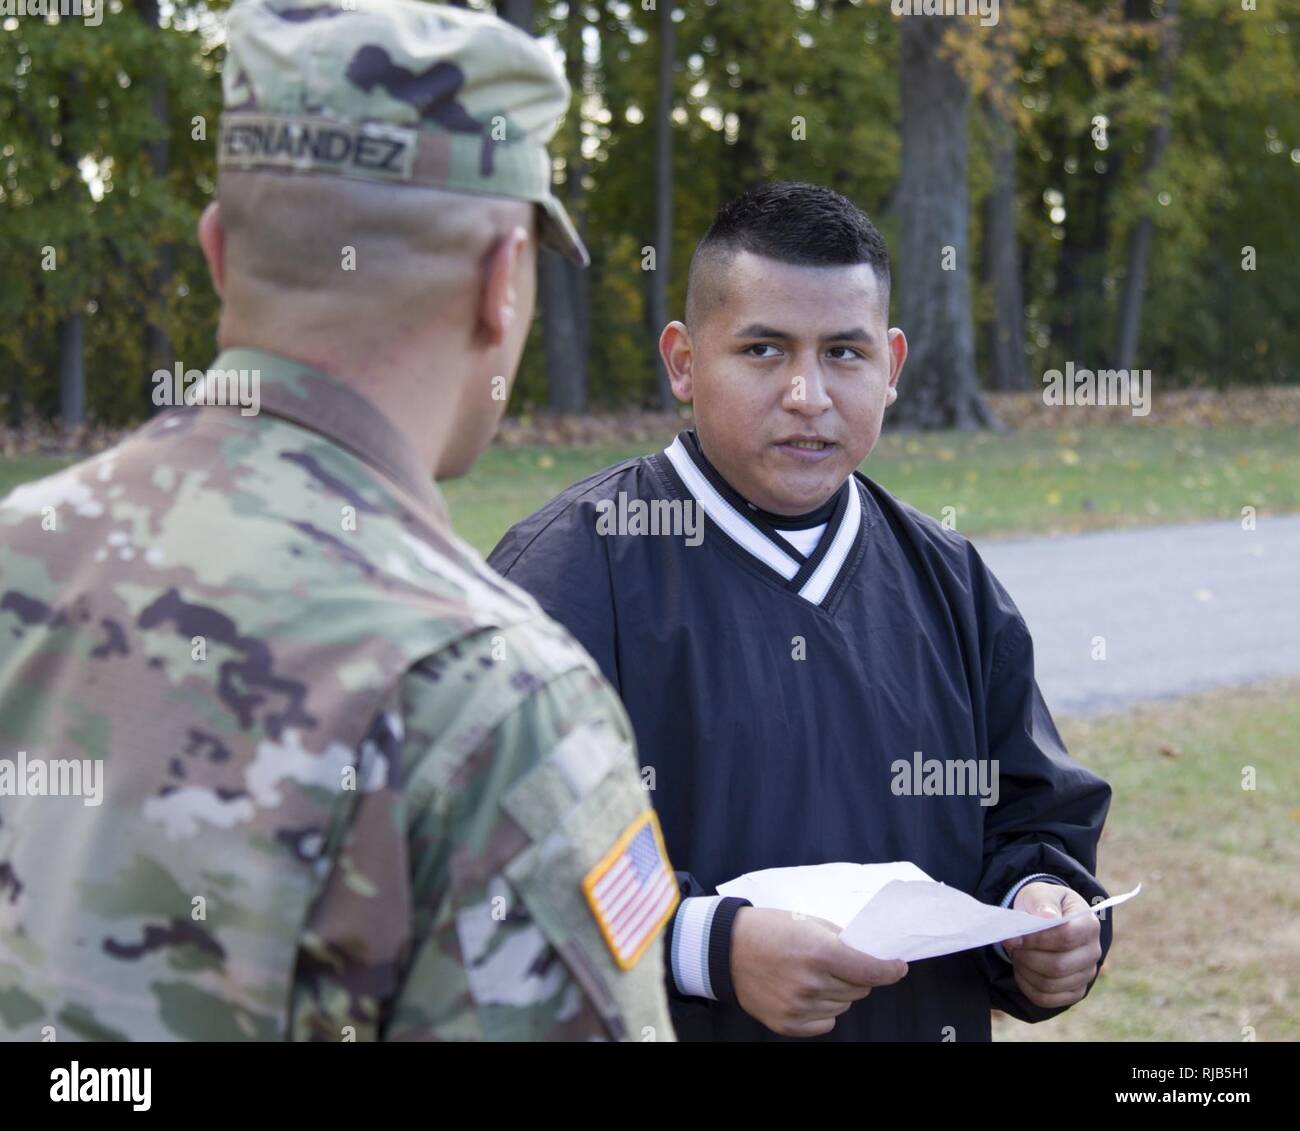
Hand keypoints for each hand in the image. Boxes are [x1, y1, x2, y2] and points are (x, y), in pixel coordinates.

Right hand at [730, 907, 907, 1037]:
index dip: (891, 970)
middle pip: (860, 989)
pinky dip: (823, 1009)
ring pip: (844, 1005)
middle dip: (858, 975)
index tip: (897, 967)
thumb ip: (841, 941)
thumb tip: (868, 955)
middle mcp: (812, 983)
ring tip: (815, 975)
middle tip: (839, 963)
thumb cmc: (768, 929)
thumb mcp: (808, 923)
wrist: (727, 948)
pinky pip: (826, 1022)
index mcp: (820, 953)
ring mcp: (799, 1007)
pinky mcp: (787, 1024)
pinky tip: (807, 992)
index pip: (872, 971)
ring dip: (839, 991)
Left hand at [1004, 882, 1102, 1008]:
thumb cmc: (1044, 905)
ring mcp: (1086, 974)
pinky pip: (1047, 998)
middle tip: (1011, 945)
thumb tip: (1048, 916)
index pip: (1066, 937)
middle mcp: (1093, 952)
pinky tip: (1020, 969)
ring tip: (1016, 954)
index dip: (1037, 939)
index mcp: (1089, 924)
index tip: (1014, 936)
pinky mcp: (1075, 991)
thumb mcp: (1041, 893)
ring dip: (1025, 970)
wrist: (1048, 918)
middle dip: (1027, 957)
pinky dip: (1027, 986)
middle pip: (1058, 965)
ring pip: (1050, 984)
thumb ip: (1043, 902)